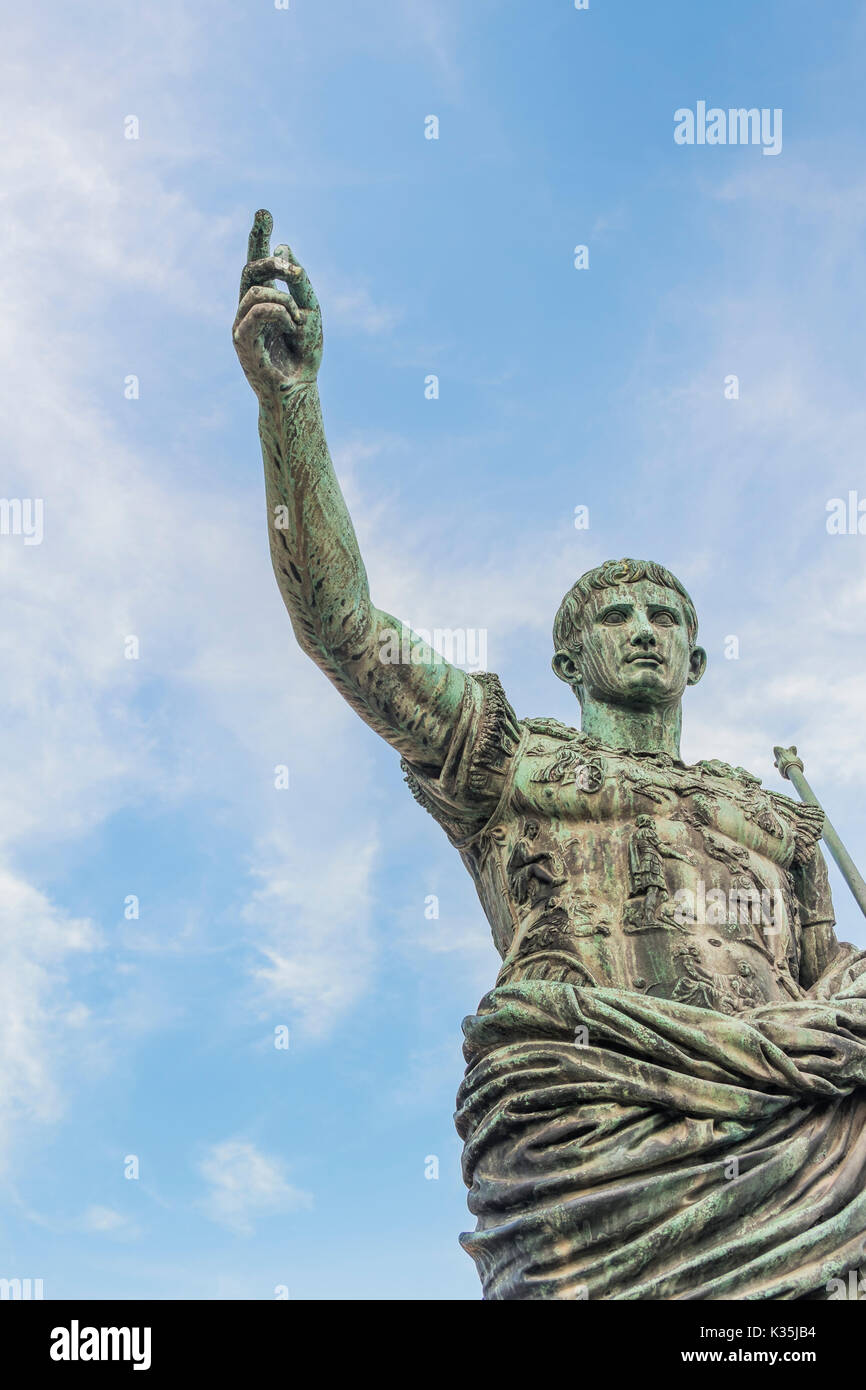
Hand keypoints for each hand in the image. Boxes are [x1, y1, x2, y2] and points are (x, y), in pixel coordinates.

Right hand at [233, 210, 322, 397]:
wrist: (299, 389)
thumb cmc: (304, 354)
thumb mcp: (309, 312)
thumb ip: (298, 283)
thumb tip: (284, 247)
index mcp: (265, 299)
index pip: (258, 262)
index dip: (259, 237)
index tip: (264, 212)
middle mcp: (248, 308)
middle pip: (251, 269)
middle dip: (271, 260)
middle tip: (294, 270)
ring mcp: (241, 323)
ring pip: (257, 291)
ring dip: (285, 301)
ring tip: (298, 322)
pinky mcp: (240, 340)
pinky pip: (257, 312)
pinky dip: (279, 312)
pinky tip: (290, 325)